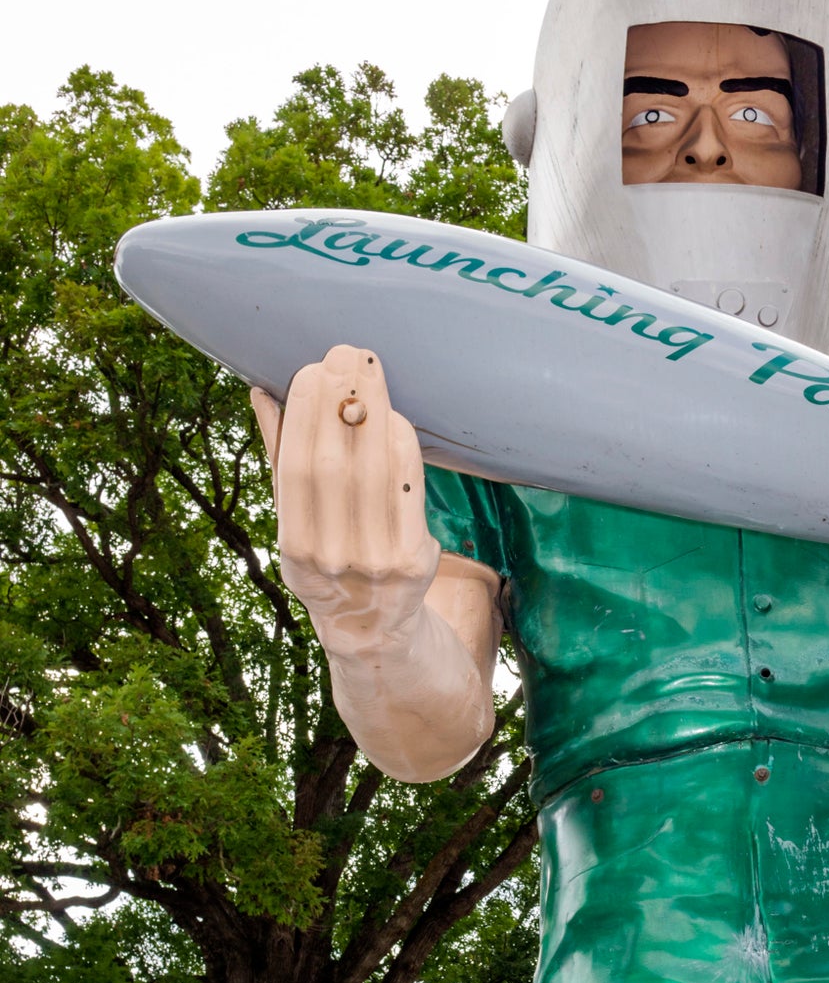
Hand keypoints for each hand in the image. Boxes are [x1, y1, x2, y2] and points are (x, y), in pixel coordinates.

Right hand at [252, 345, 439, 654]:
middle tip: (347, 353)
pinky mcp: (414, 560)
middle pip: (335, 463)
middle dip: (341, 400)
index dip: (304, 414)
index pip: (296, 467)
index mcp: (294, 547)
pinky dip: (402, 448)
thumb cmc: (329, 557)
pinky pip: (408, 490)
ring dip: (374, 413)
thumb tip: (259, 392)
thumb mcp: (294, 519)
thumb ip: (280, 457)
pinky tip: (395, 416)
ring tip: (371, 370)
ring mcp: (375, 561)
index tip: (311, 369)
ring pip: (374, 472)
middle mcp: (331, 557)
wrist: (372, 628)